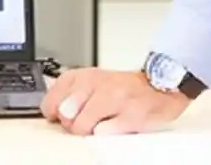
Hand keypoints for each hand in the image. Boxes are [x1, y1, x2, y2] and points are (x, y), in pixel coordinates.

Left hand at [42, 68, 190, 135]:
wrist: (159, 86)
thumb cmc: (123, 88)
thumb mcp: (91, 83)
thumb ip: (68, 95)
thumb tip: (52, 113)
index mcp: (83, 76)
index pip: (51, 101)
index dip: (54, 114)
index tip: (62, 116)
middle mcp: (96, 83)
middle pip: (65, 115)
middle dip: (72, 124)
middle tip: (85, 121)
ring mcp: (114, 99)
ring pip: (81, 125)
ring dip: (89, 130)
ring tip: (100, 124)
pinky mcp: (130, 115)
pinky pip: (103, 133)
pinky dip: (105, 134)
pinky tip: (113, 126)